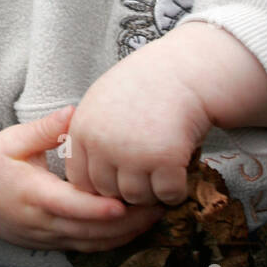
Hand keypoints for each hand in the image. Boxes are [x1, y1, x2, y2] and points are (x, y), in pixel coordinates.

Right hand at [0, 106, 164, 251]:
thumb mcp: (13, 140)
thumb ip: (45, 128)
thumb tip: (73, 111)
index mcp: (29, 193)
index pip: (67, 206)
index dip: (96, 208)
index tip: (124, 203)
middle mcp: (38, 221)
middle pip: (87, 230)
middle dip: (125, 223)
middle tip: (159, 206)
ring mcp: (44, 237)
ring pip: (90, 244)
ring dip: (124, 235)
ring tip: (156, 216)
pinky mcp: (50, 245)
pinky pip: (85, 248)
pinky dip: (112, 242)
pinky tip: (135, 228)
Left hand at [63, 33, 216, 206]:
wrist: (186, 69)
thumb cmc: (147, 83)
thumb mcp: (102, 100)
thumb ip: (91, 133)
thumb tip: (87, 174)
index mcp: (83, 128)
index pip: (80, 178)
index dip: (100, 183)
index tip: (119, 177)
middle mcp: (102, 143)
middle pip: (107, 191)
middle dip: (127, 190)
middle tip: (146, 178)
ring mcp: (133, 154)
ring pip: (136, 196)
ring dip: (152, 192)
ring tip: (163, 175)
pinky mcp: (164, 160)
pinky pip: (166, 194)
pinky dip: (176, 191)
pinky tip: (181, 175)